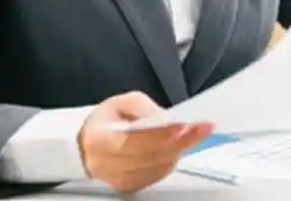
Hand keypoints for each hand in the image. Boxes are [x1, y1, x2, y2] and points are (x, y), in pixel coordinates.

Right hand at [78, 91, 213, 192]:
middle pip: (151, 157)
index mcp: (100, 141)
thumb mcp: (121, 103)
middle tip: (203, 128)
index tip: (183, 124)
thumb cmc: (106, 121)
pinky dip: (172, 159)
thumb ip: (143, 107)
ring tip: (198, 133)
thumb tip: (166, 117)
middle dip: (180, 141)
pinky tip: (182, 145)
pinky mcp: (131, 186)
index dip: (161, 135)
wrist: (87, 145)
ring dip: (180, 150)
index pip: (134, 141)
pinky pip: (158, 174)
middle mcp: (108, 165)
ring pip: (158, 167)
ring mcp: (120, 179)